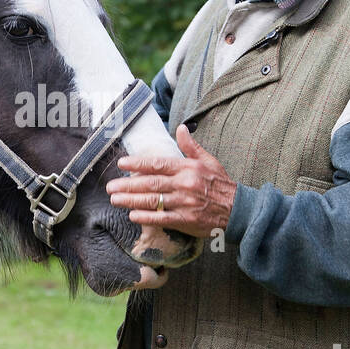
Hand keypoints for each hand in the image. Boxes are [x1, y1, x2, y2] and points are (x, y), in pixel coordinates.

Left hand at [107, 124, 235, 237]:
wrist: (239, 209)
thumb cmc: (222, 184)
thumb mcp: (208, 161)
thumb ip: (191, 146)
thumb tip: (181, 128)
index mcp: (188, 168)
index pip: (158, 164)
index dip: (138, 163)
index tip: (122, 164)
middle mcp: (184, 184)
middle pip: (151, 183)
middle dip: (128, 185)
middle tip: (110, 187)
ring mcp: (185, 203)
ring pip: (153, 200)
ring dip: (131, 200)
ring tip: (115, 200)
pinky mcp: (187, 220)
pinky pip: (163, 218)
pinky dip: (147, 217)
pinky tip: (133, 216)